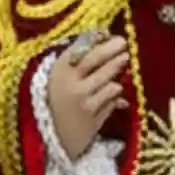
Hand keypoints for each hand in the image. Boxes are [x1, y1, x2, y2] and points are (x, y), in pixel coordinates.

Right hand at [48, 34, 129, 160]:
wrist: (50, 138)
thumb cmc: (56, 102)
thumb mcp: (59, 78)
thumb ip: (77, 60)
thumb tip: (103, 39)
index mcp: (59, 71)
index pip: (83, 49)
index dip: (100, 40)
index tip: (112, 35)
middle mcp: (71, 85)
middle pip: (98, 61)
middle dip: (114, 51)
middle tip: (124, 46)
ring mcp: (84, 103)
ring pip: (110, 82)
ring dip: (118, 74)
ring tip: (122, 65)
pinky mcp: (94, 120)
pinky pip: (112, 102)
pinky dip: (115, 97)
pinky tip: (113, 93)